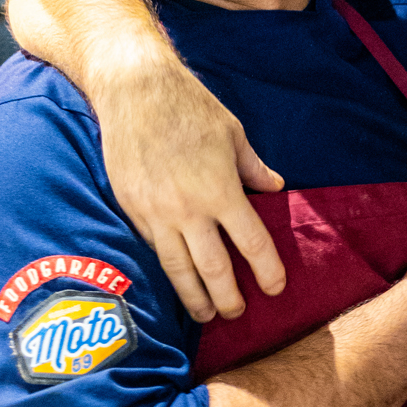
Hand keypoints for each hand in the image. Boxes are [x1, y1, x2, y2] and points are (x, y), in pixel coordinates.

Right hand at [97, 61, 285, 321]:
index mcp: (221, 191)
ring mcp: (156, 213)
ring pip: (177, 269)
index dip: (266, 270)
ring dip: (193, 297)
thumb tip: (275, 189)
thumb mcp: (233, 134)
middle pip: (213, 269)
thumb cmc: (190, 108)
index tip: (275, 287)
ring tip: (205, 314)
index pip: (251, 243)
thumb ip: (254, 168)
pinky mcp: (131, 208)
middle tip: (237, 313)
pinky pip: (153, 249)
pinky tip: (175, 280)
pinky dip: (166, 270)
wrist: (134, 92)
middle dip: (228, 297)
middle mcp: (189, 210)